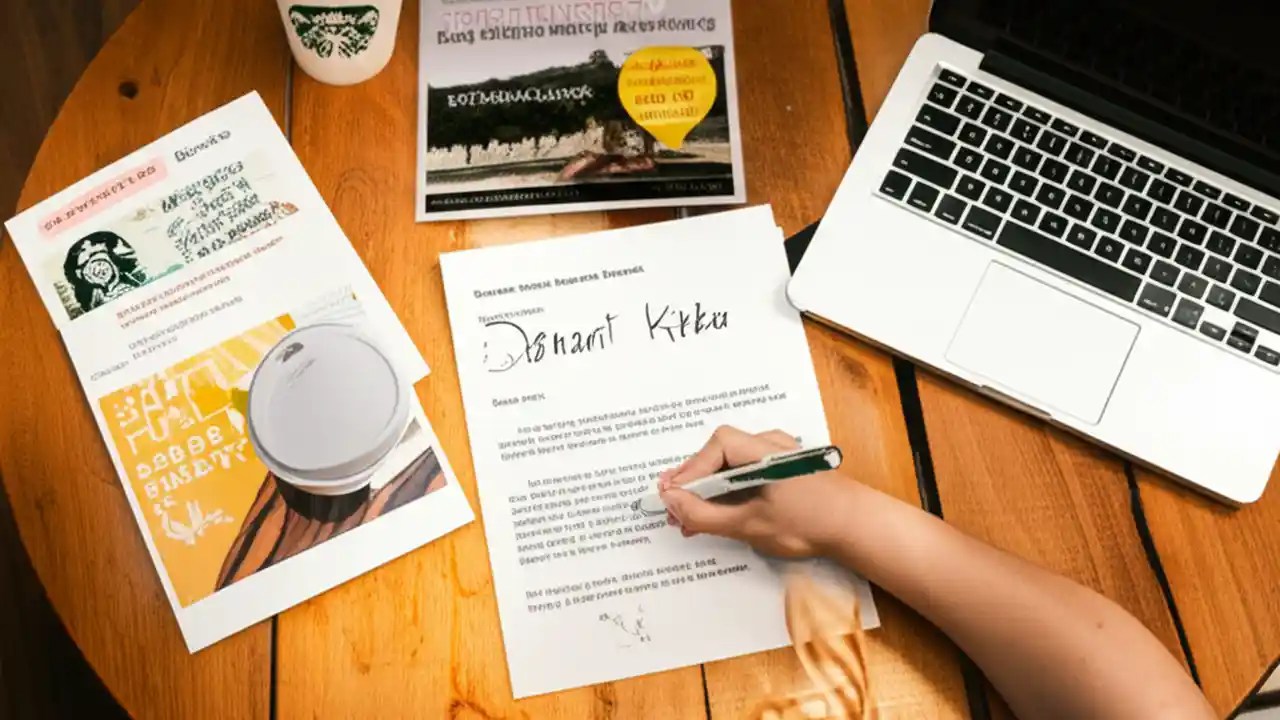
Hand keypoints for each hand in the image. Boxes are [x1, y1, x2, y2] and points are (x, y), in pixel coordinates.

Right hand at [658, 425, 857, 557]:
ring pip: (733, 465)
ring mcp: (781, 456)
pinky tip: (719, 512)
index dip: (690, 470)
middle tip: (674, 507)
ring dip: (711, 489)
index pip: (716, 447)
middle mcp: (772, 444)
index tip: (672, 495)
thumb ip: (705, 514)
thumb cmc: (810, 523)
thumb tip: (671, 502)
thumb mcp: (750, 524)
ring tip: (691, 516)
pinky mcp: (787, 470)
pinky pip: (748, 473)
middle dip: (695, 481)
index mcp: (764, 449)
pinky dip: (730, 490)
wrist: (859, 528)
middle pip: (721, 453)